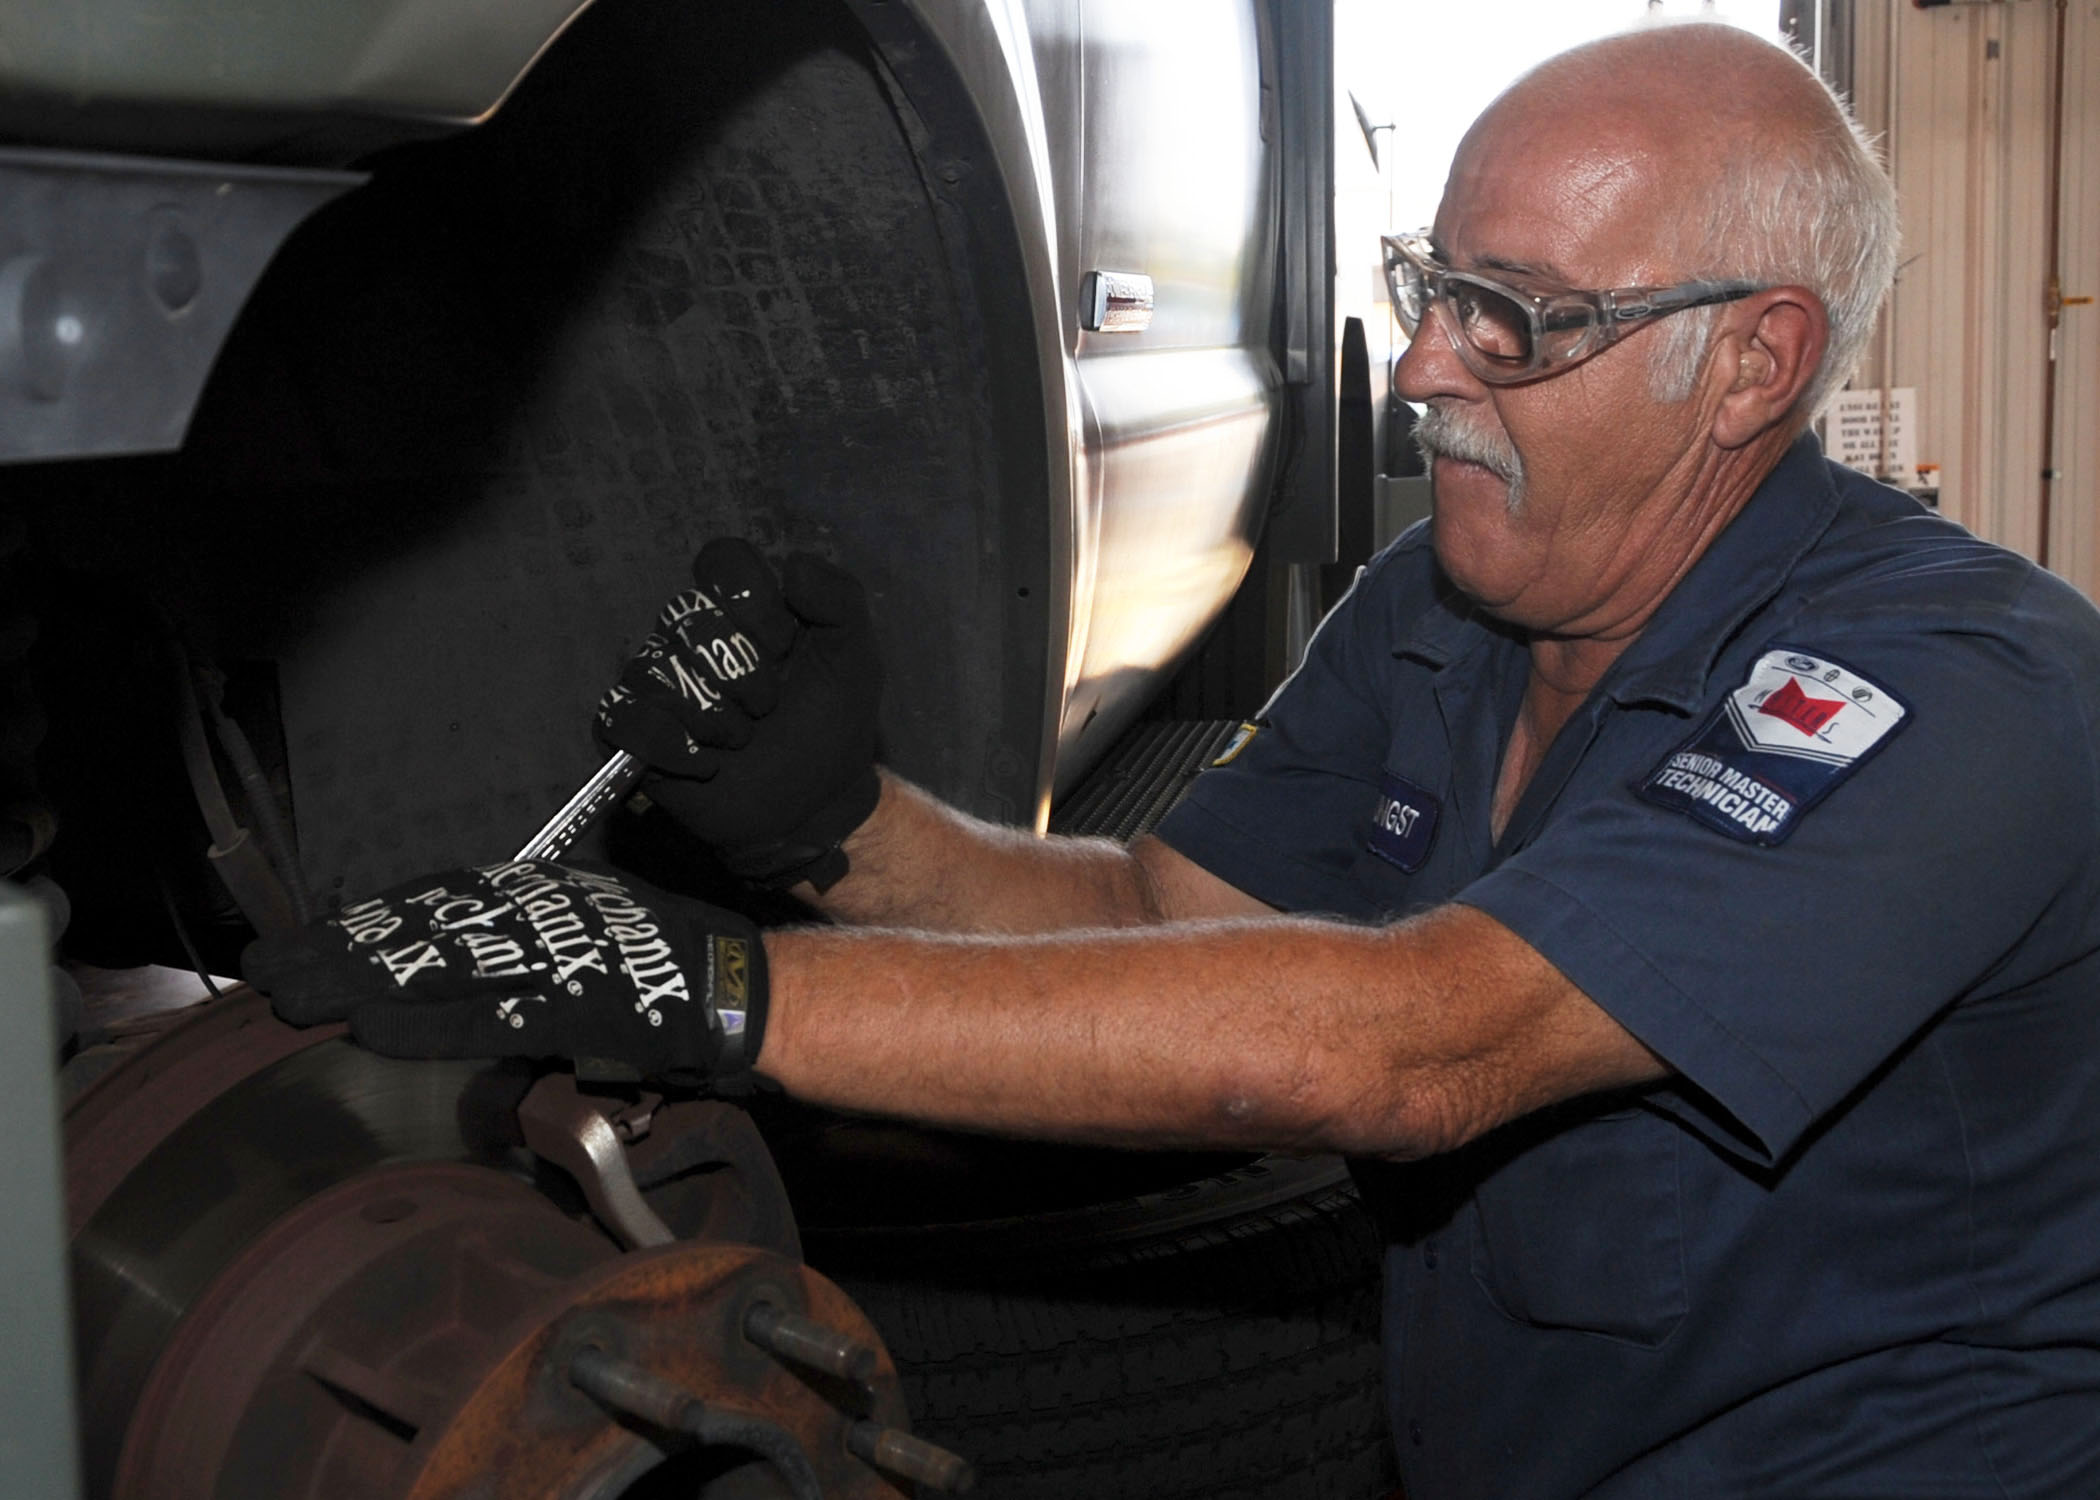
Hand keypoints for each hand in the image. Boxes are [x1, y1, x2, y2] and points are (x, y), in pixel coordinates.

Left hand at [242, 860, 765, 1082]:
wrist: (734, 986)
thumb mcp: (585, 924)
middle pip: (417, 927)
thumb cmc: (660, 963)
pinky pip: (482, 1017)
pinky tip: (369, 1032)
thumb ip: (522, 935)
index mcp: (534, 889)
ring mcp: (551, 957)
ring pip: (435, 966)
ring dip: (356, 985)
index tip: (303, 939)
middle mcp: (535, 911)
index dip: (361, 921)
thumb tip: (452, 949)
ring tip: (291, 999)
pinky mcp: (568, 1007)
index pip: (429, 900)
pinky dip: (424, 1026)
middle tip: (267, 969)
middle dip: (336, 950)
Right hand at [597, 540, 881, 890]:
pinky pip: (619, 716)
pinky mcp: (635, 732)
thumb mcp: (855, 658)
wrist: (814, 803)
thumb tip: (793, 564)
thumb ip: (839, 599)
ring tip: (742, 739)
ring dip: (711, 715)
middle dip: (740, 671)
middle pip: (684, 615)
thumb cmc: (831, 726)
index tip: (784, 644)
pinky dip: (666, 744)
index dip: (752, 601)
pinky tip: (706, 765)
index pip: (722, 560)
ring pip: (652, 669)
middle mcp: (693, 636)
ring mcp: (660, 683)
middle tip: (768, 707)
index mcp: (744, 608)